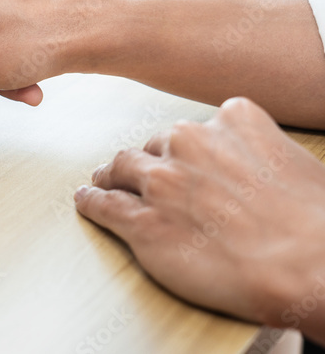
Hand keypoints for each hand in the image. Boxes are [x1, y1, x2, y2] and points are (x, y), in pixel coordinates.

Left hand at [75, 98, 324, 342]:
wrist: (310, 268)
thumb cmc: (315, 225)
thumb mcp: (293, 161)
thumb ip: (256, 149)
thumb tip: (249, 160)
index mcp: (231, 121)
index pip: (193, 127)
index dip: (183, 149)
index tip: (180, 158)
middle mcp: (189, 143)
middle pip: (153, 146)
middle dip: (150, 163)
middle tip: (147, 179)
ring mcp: (161, 182)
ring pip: (121, 169)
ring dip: (112, 176)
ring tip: (104, 181)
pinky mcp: (142, 222)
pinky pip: (103, 205)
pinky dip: (91, 202)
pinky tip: (86, 201)